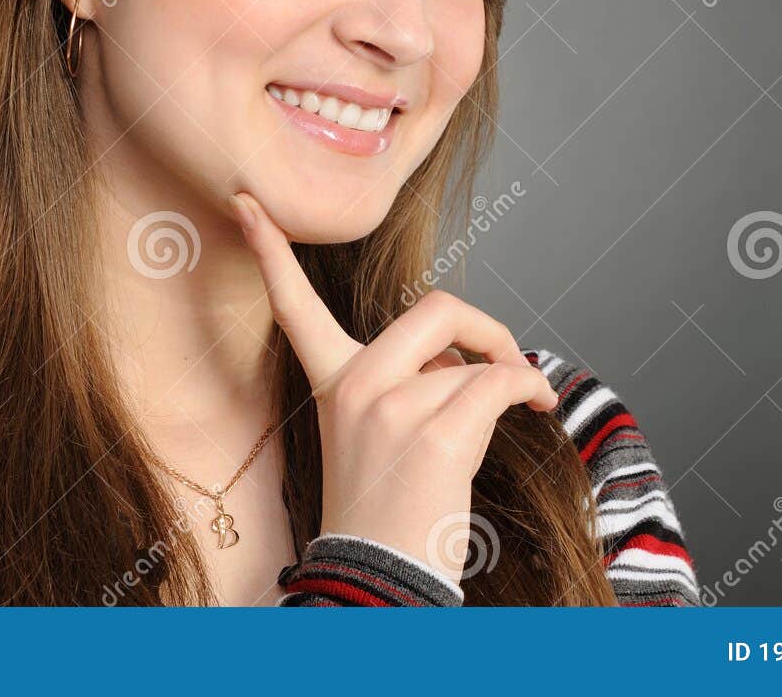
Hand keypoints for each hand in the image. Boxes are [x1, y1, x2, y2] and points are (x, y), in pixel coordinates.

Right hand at [229, 189, 558, 586]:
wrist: (382, 579)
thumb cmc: (387, 510)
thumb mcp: (375, 431)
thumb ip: (408, 377)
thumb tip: (462, 355)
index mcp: (334, 381)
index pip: (293, 305)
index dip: (269, 250)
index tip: (245, 201)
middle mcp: (356, 385)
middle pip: (437, 308)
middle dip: (486, 326)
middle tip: (505, 356)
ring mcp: (393, 408)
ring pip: (477, 360)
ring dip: (510, 382)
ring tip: (513, 415)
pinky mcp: (435, 435)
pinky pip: (501, 382)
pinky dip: (531, 389)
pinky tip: (536, 407)